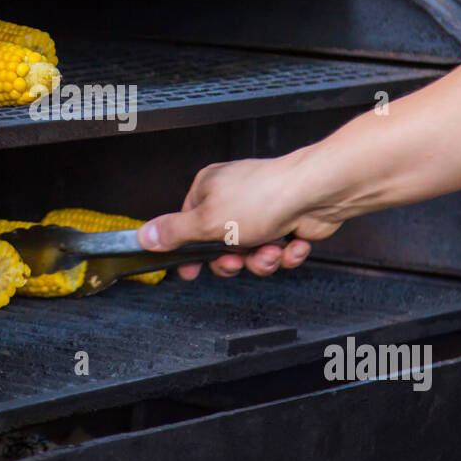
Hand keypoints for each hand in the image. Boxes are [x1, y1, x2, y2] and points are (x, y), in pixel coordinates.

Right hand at [136, 151, 345, 279]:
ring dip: (263, 259)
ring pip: (251, 253)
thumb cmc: (264, 196)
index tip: (189, 271)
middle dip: (234, 259)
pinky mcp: (286, 222)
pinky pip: (277, 251)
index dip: (190, 252)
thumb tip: (144, 236)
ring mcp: (262, 210)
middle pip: (220, 246)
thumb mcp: (206, 221)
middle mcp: (233, 197)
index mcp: (208, 189)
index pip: (187, 226)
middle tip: (237, 258)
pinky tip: (291, 244)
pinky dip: (286, 253)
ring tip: (272, 248)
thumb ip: (174, 232)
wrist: (317, 194)